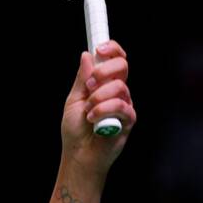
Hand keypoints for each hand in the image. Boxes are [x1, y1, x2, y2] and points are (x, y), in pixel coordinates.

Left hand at [61, 40, 135, 175]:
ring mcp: (124, 105)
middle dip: (104, 71)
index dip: (112, 49)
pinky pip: (121, 106)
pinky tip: (94, 120)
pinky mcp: (129, 120)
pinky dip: (103, 111)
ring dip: (98, 98)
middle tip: (90, 85)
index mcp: (104, 84)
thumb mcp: (74, 99)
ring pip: (120, 86)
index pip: (115, 59)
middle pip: (122, 66)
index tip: (100, 48)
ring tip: (88, 112)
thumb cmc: (75, 130)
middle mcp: (117, 92)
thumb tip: (87, 55)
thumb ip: (82, 79)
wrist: (79, 154)